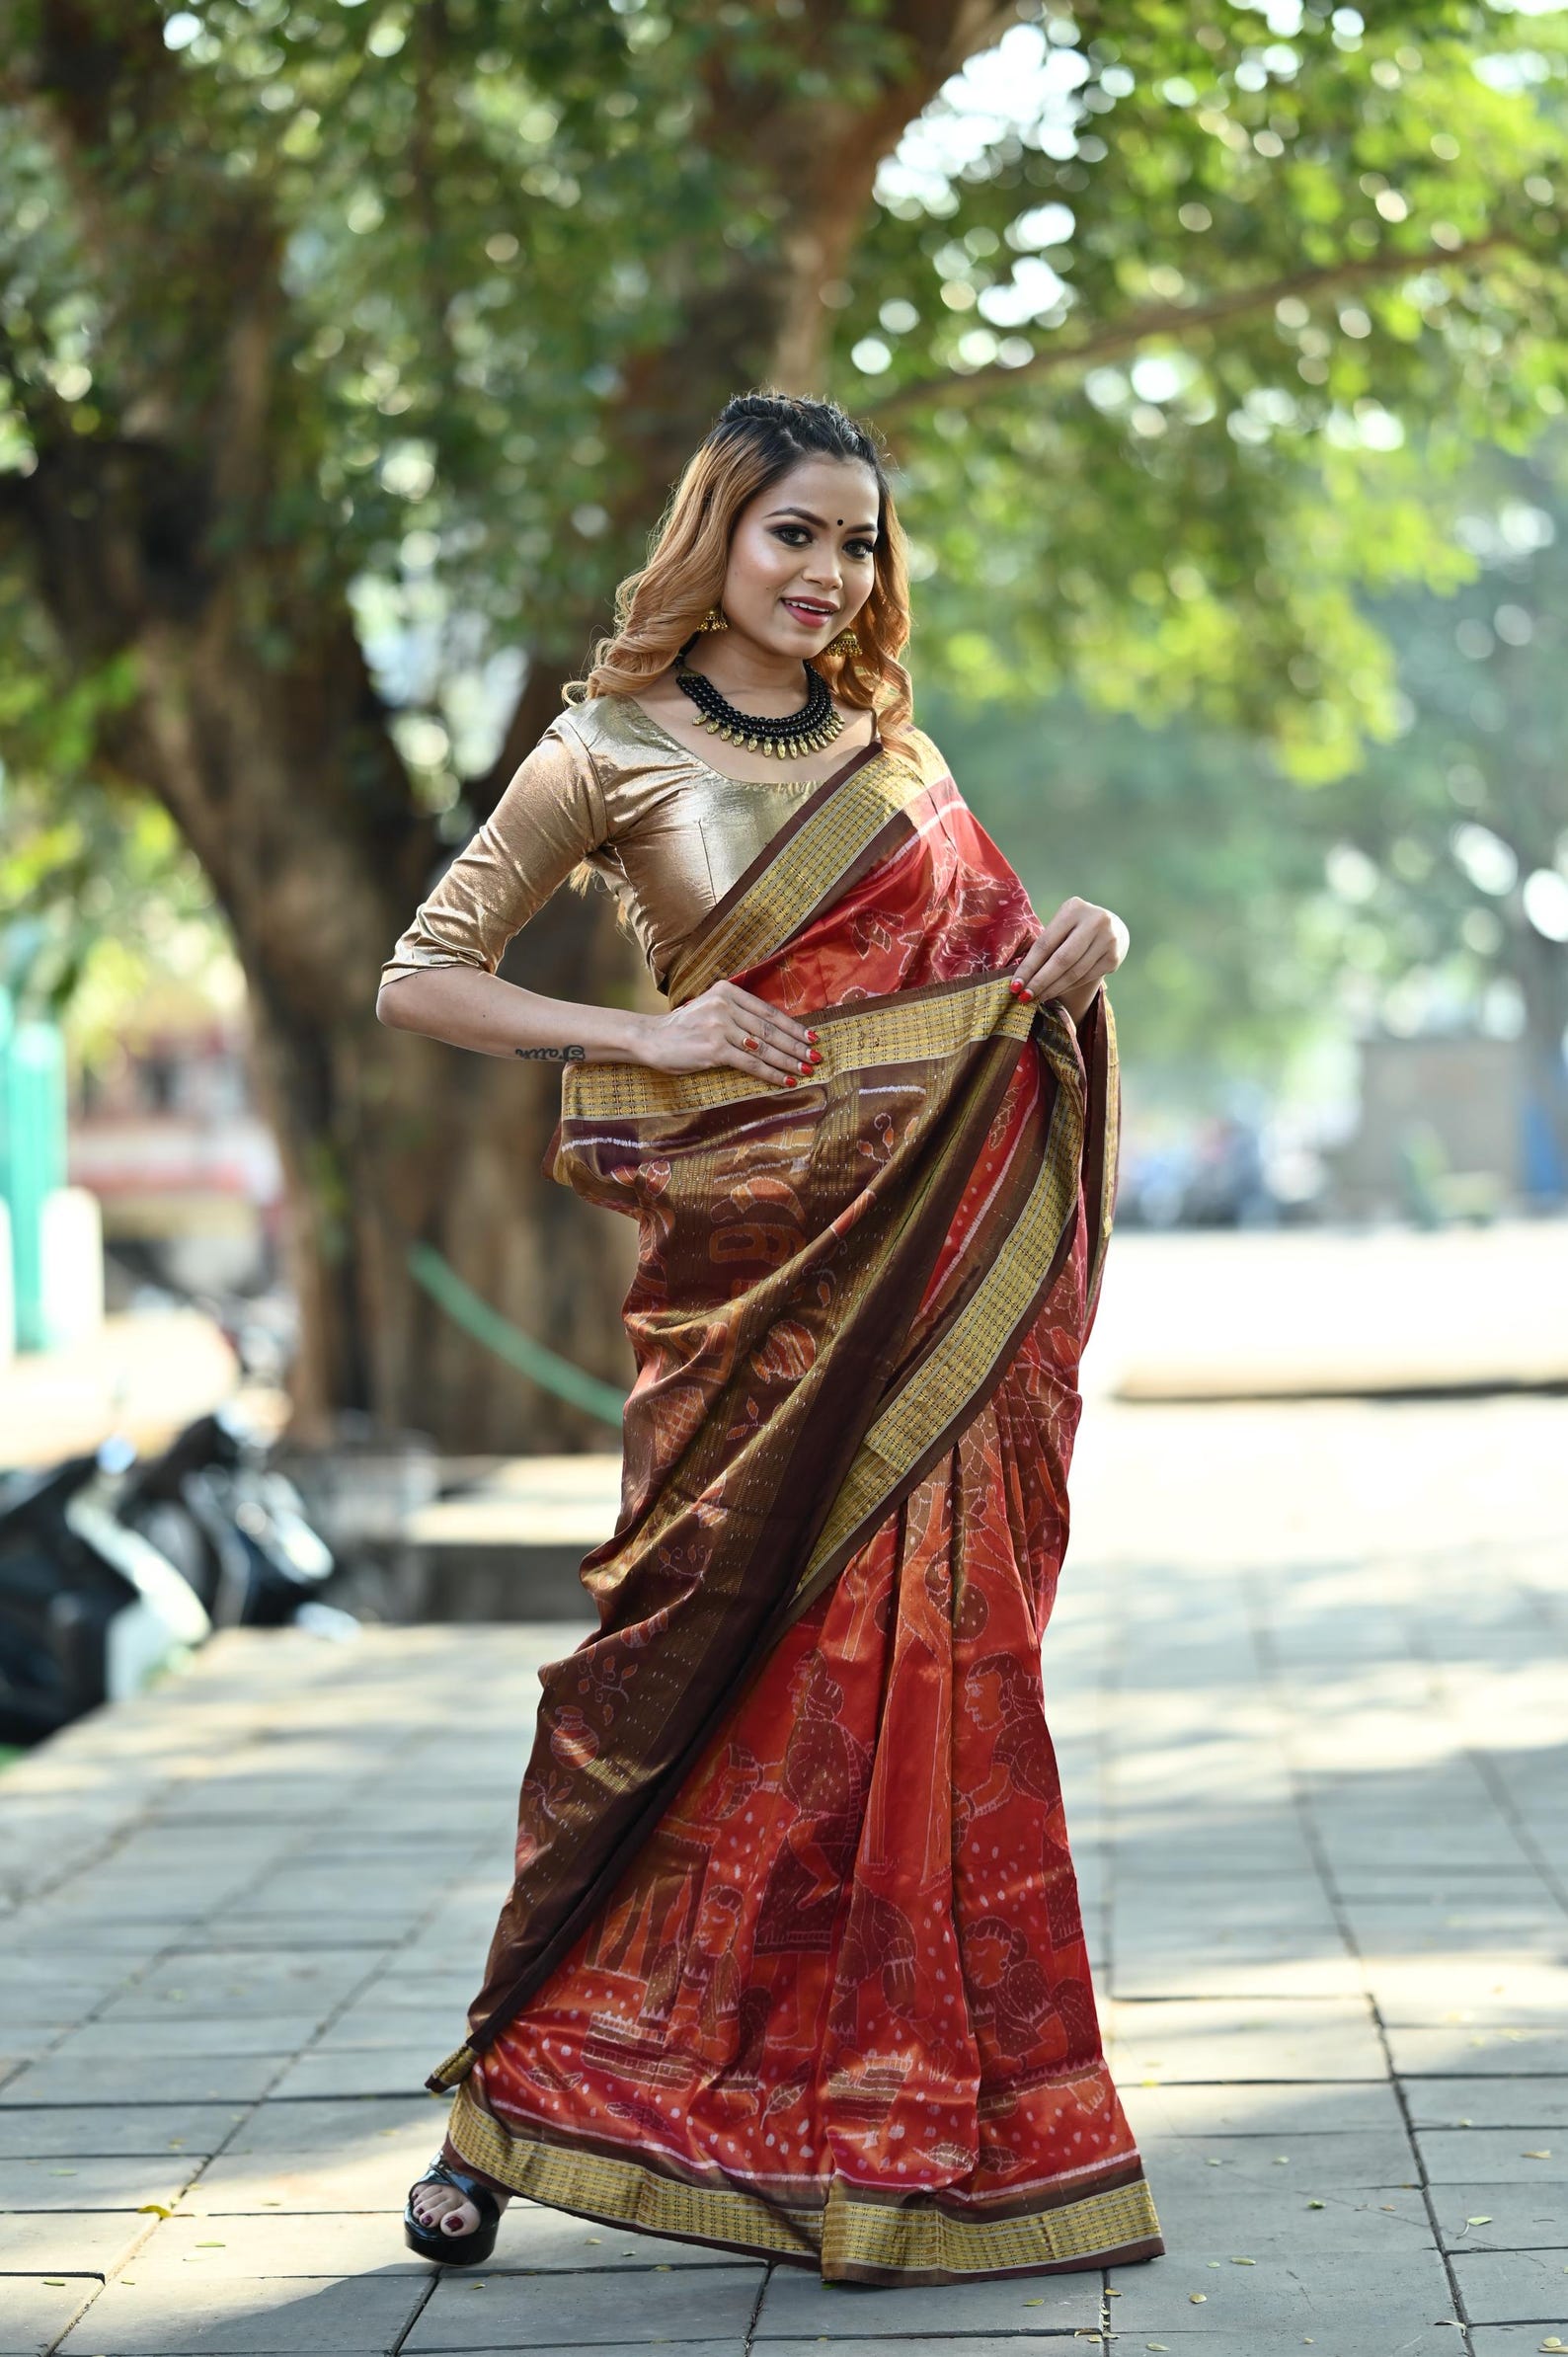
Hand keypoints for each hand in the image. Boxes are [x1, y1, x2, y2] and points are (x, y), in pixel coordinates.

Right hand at [639, 977, 821, 1087]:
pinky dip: (772, 1074)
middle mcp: (725, 1005)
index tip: (811, 1037)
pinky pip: (751, 1063)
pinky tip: (785, 1081)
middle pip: (771, 1029)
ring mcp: (720, 1027)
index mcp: (727, 991)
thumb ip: (737, 1014)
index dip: (793, 1026)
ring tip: (806, 1070)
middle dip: (797, 1046)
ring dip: (789, 1062)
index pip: (769, 1012)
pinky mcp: (715, 1049)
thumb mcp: (711, 1009)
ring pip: (765, 1048)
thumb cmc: (683, 1029)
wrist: (651, 1039)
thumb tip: (774, 1033)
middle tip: (816, 1057)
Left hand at [1007, 897, 1128, 1023]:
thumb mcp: (1062, 924)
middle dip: (1040, 981)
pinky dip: (1067, 987)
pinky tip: (1054, 992)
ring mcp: (1108, 940)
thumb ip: (1046, 943)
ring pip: (1074, 973)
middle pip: (1061, 960)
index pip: (1046, 943)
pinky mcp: (1113, 958)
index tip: (1014, 985)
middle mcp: (1095, 922)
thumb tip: (1021, 977)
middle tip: (1024, 997)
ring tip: (1036, 998)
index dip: (1028, 966)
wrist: (1112, 927)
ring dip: (1052, 988)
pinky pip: (1085, 978)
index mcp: (1074, 909)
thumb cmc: (1075, 927)